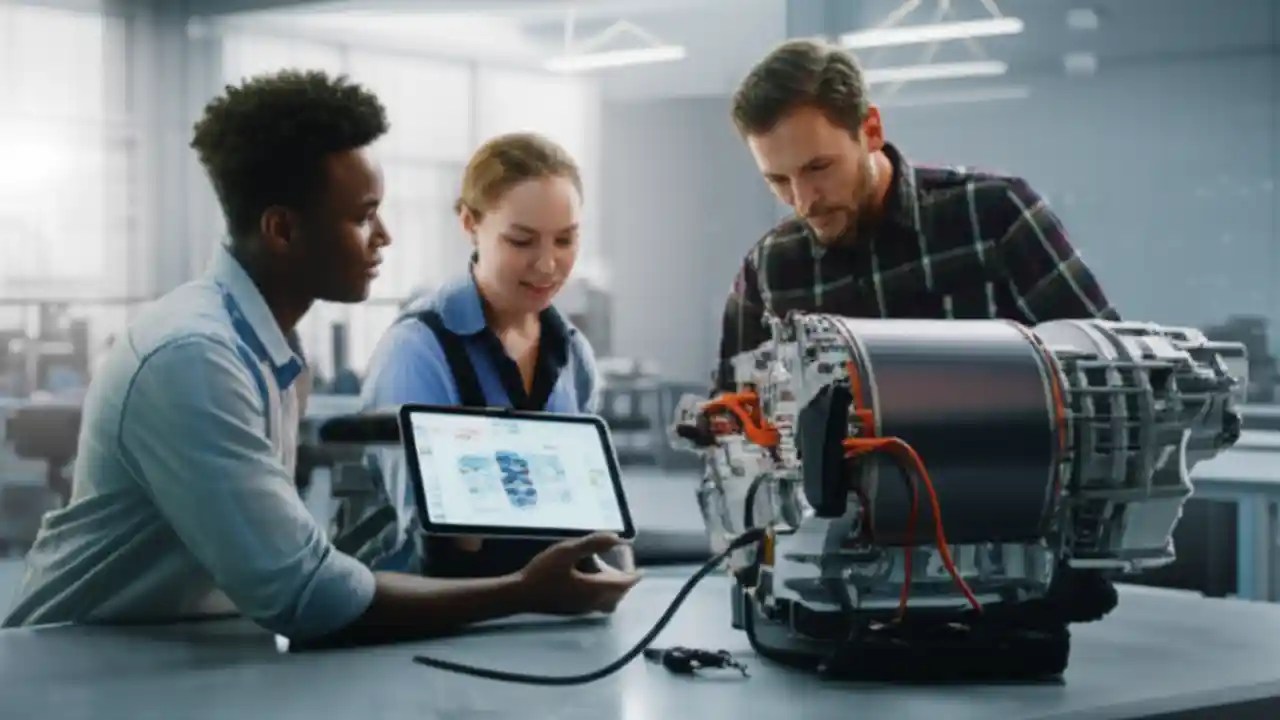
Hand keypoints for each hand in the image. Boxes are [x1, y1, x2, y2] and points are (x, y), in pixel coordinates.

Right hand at [517, 532, 641, 615]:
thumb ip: (593, 543)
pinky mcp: (573, 610)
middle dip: (624, 582)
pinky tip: (588, 579)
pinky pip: (596, 603)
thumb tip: (618, 537)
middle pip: (618, 596)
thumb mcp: (566, 551)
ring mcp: (582, 609)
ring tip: (606, 571)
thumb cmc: (543, 572)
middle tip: (622, 566)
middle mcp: (593, 602)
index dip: (634, 574)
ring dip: (612, 589)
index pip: (625, 584)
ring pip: (608, 602)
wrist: (520, 595)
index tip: (639, 566)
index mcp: (596, 588)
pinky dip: (601, 592)